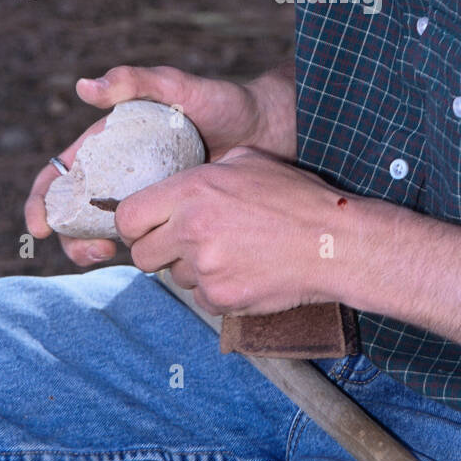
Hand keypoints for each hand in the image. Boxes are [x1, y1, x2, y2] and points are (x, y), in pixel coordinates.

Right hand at [24, 62, 293, 267]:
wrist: (269, 131)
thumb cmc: (223, 102)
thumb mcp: (178, 88)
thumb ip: (136, 82)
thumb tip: (84, 86)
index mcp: (111, 143)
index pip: (62, 173)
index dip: (42, 199)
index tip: (40, 225)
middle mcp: (120, 172)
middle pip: (74, 212)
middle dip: (68, 236)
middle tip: (88, 251)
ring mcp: (143, 196)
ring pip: (101, 231)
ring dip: (92, 249)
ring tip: (108, 255)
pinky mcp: (169, 215)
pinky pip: (142, 239)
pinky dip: (133, 252)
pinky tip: (145, 257)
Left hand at [113, 146, 352, 315]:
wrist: (332, 242)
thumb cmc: (296, 197)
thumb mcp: (248, 161)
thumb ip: (206, 172)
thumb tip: (179, 187)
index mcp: (192, 190)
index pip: (127, 216)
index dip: (134, 225)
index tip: (148, 227)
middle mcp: (191, 229)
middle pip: (141, 256)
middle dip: (158, 252)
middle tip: (184, 245)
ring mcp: (205, 268)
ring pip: (174, 277)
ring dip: (192, 270)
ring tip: (230, 253)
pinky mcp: (220, 299)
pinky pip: (201, 298)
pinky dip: (217, 289)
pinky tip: (244, 271)